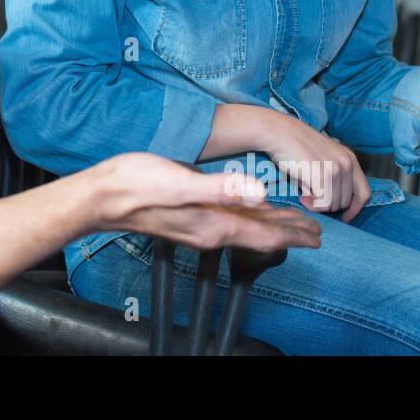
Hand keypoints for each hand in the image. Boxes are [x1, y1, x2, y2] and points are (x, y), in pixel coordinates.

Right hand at [93, 152, 321, 253]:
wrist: (101, 197)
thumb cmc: (135, 186)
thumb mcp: (179, 182)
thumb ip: (220, 188)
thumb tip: (259, 192)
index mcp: (211, 224)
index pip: (263, 236)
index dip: (293, 234)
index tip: (319, 234)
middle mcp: (207, 231)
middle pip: (258, 236)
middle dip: (289, 234)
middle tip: (317, 232)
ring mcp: (196, 227)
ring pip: (244, 231)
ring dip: (271, 228)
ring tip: (292, 225)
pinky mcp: (186, 219)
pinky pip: (227, 224)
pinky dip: (248, 221)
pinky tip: (248, 213)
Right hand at [262, 111, 370, 222]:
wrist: (279, 133)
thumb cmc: (295, 147)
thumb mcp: (322, 158)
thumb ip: (332, 178)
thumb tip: (329, 204)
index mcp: (350, 159)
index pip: (364, 192)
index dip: (356, 209)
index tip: (345, 218)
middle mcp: (347, 164)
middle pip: (346, 202)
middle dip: (328, 205)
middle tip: (311, 198)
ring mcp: (336, 170)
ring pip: (334, 205)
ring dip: (318, 205)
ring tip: (304, 194)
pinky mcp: (323, 176)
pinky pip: (322, 204)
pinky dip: (312, 205)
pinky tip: (302, 196)